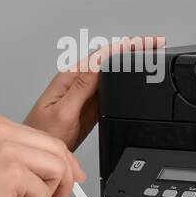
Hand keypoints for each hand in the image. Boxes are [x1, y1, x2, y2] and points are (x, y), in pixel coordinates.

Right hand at [0, 113, 87, 196]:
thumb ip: (18, 157)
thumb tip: (56, 167)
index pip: (45, 138)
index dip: (63, 162)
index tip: (71, 177)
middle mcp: (2, 131)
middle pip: (58, 150)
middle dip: (64, 178)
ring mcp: (8, 150)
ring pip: (56, 169)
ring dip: (44, 192)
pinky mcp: (12, 173)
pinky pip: (43, 191)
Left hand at [23, 35, 167, 151]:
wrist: (40, 154)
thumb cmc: (42, 134)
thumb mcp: (64, 112)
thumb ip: (82, 87)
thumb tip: (98, 63)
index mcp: (69, 78)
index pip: (102, 55)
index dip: (127, 46)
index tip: (146, 42)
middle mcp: (77, 81)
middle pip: (110, 58)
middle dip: (134, 49)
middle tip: (156, 44)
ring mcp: (84, 92)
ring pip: (112, 72)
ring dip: (131, 62)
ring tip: (151, 54)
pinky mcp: (89, 104)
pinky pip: (110, 88)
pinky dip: (124, 80)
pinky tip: (134, 76)